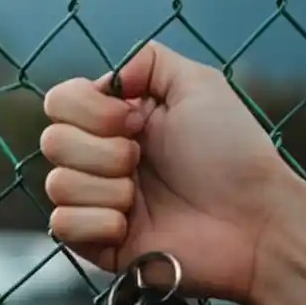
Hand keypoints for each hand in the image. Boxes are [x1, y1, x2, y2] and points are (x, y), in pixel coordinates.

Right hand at [40, 42, 300, 301]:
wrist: (253, 221)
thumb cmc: (233, 154)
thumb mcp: (199, 84)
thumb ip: (148, 60)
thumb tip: (105, 81)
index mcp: (116, 122)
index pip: (59, 102)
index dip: (90, 110)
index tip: (136, 122)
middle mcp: (99, 159)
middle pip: (52, 141)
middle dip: (103, 151)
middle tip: (143, 161)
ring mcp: (96, 202)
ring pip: (56, 184)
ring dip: (108, 188)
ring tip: (144, 199)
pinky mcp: (96, 244)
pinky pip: (62, 225)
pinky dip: (99, 222)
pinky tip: (131, 226)